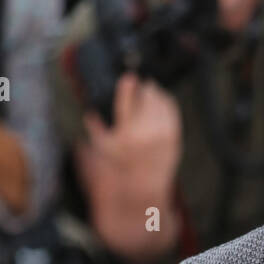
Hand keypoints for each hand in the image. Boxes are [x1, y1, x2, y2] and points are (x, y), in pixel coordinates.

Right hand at [81, 72, 181, 189]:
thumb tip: (90, 112)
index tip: (129, 77)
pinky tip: (163, 99)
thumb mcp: (103, 149)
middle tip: (141, 84)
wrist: (145, 186)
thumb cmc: (122, 166)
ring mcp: (162, 134)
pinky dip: (167, 102)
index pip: (127, 100)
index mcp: (125, 133)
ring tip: (151, 89)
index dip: (128, 84)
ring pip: (162, 101)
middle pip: (148, 96)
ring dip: (156, 92)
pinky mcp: (174, 137)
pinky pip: (172, 111)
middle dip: (144, 87)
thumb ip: (95, 129)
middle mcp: (145, 132)